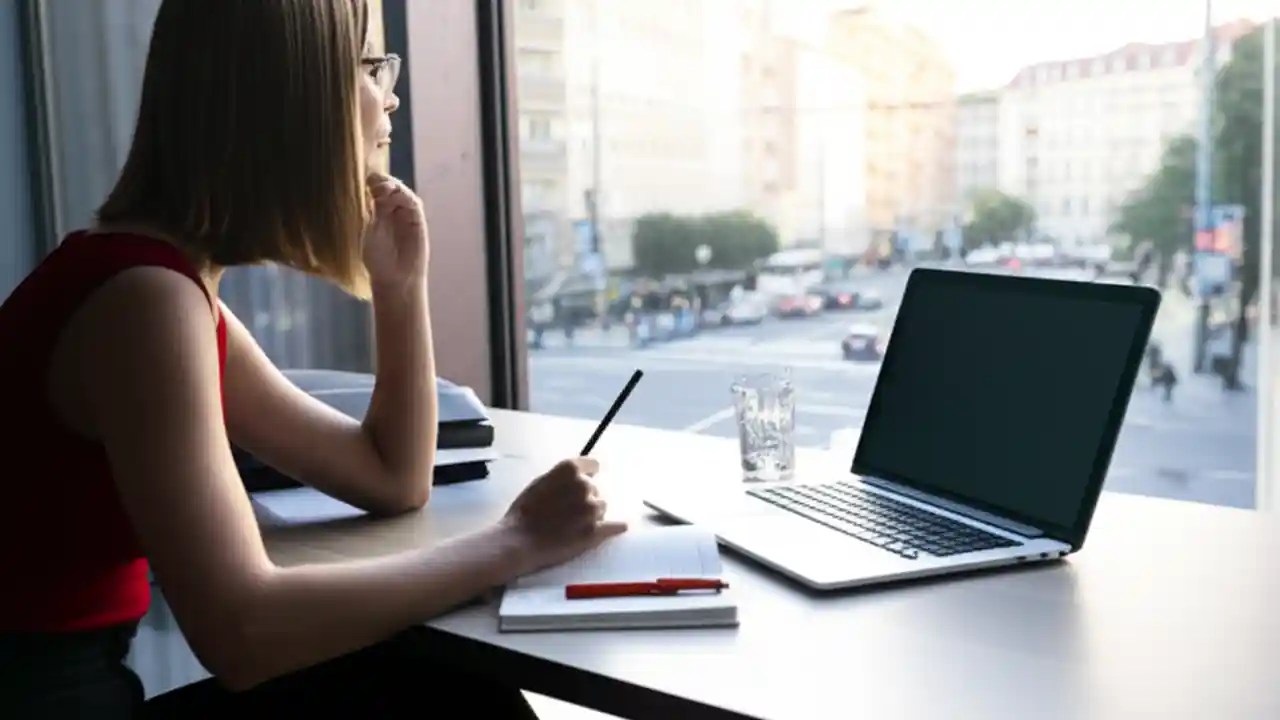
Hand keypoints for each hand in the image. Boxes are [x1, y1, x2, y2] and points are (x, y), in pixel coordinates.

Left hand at [363, 172, 428, 292]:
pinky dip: (405, 196)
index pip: (375, 189)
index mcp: (378, 210)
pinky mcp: (418, 220)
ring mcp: (406, 214)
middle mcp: (393, 209)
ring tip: (381, 189)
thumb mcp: (368, 231)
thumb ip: (370, 211)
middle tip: (371, 183)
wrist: (394, 278)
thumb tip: (364, 190)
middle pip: (389, 186)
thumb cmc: (378, 259)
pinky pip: (413, 203)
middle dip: (381, 181)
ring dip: (392, 186)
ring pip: (401, 192)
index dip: (371, 182)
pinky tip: (394, 194)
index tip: (361, 181)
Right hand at [500, 458, 627, 574]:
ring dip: (592, 514)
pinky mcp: (596, 531)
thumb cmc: (523, 512)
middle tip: (568, 512)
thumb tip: (577, 478)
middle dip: (585, 499)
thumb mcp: (540, 483)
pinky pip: (616, 526)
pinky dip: (617, 527)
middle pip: (595, 490)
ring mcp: (592, 509)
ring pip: (601, 508)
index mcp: (569, 470)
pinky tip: (620, 526)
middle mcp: (584, 485)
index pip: (593, 465)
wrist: (517, 541)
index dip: (588, 475)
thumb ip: (561, 478)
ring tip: (573, 525)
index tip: (586, 481)